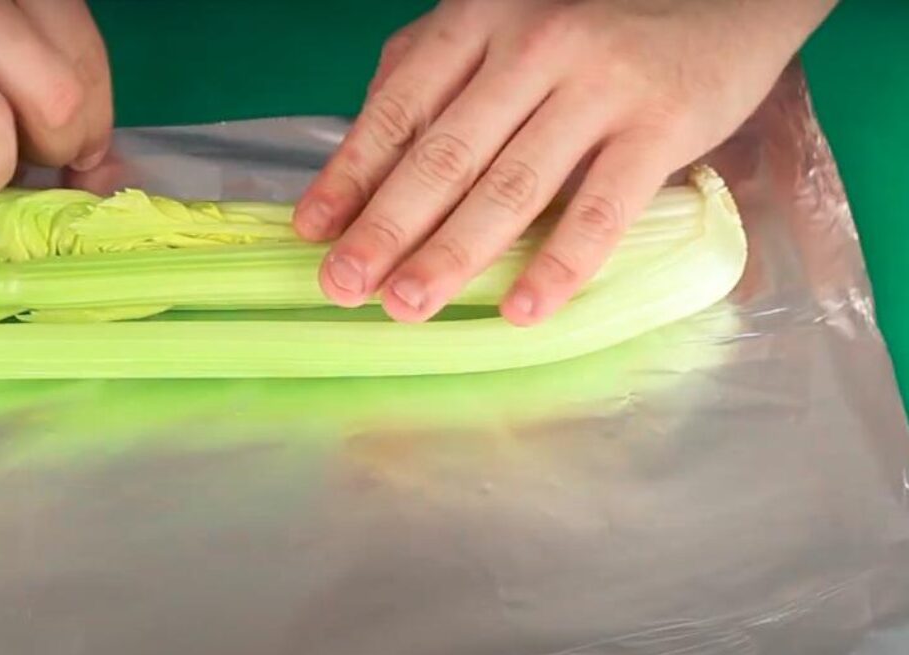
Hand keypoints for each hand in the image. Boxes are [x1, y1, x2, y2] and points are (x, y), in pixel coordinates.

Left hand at [294, 0, 835, 323]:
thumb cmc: (592, 24)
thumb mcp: (500, 28)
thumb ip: (433, 80)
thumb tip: (363, 162)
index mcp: (478, 23)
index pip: (398, 109)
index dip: (350, 175)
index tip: (312, 232)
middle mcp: (531, 48)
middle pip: (445, 154)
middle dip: (386, 227)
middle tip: (343, 286)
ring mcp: (598, 86)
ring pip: (511, 186)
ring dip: (453, 253)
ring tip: (408, 305)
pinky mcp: (660, 125)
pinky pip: (601, 208)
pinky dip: (560, 264)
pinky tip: (522, 309)